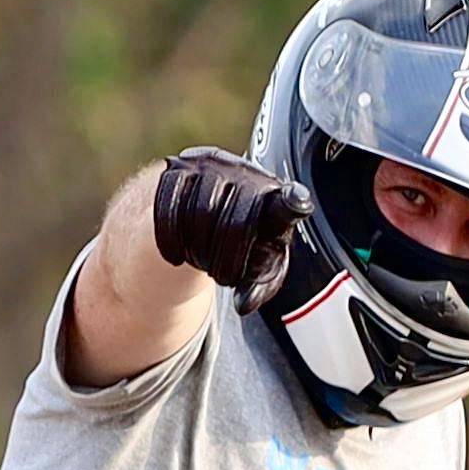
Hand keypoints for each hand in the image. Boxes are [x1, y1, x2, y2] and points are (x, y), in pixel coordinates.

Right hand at [150, 146, 315, 301]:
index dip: (294, 201)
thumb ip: (257, 286)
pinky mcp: (180, 167)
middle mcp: (249, 174)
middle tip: (222, 278)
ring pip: (198, 213)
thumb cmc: (243, 242)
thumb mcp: (257, 266)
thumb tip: (243, 304)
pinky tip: (176, 256)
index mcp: (277, 203)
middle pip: (235, 223)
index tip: (298, 200)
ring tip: (201, 262)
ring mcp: (214, 165)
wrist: (206, 208)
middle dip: (224, 262)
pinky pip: (169, 207)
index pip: (290, 201)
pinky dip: (170, 240)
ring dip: (196, 251)